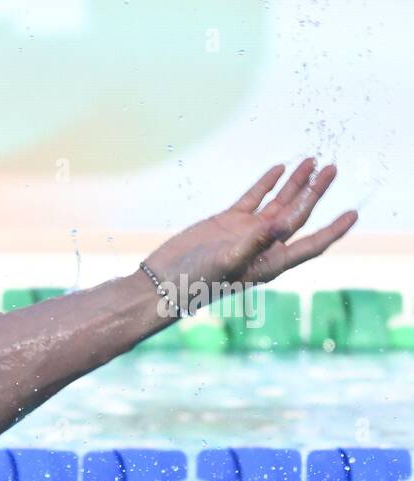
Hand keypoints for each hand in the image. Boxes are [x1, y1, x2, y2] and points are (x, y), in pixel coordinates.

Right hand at [145, 159, 357, 301]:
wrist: (164, 281)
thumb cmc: (196, 282)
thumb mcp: (226, 263)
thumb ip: (252, 243)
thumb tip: (278, 223)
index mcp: (270, 262)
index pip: (311, 244)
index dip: (333, 230)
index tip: (353, 214)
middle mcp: (263, 246)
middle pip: (298, 216)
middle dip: (316, 193)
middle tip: (332, 170)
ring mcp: (246, 232)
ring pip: (278, 203)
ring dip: (295, 184)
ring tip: (312, 162)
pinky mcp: (227, 222)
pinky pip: (252, 199)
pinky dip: (265, 184)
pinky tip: (278, 169)